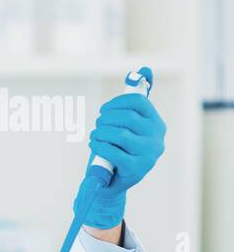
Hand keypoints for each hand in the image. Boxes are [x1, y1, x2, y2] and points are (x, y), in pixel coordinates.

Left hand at [79, 90, 165, 228]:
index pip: (139, 102)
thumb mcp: (126, 125)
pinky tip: (95, 145)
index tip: (104, 110)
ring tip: (95, 136)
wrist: (110, 183)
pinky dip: (98, 145)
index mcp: (157, 124)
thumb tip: (144, 68)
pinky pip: (112, 150)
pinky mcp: (136, 169)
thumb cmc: (117, 149)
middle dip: (105, 119)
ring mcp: (149, 155)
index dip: (116, 102)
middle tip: (97, 125)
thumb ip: (133, 100)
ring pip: (119, 134)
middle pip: (127, 117)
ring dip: (100, 132)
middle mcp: (157, 138)